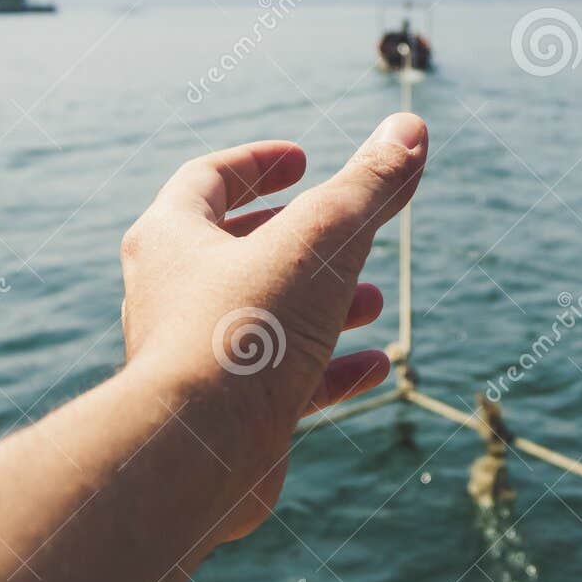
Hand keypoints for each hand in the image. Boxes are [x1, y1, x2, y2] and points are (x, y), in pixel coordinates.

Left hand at [118, 112, 426, 540]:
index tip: (305, 160)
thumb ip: (368, 184)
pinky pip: (279, 387)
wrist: (199, 455)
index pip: (207, 179)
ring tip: (373, 298)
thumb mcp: (322, 240)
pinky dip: (329, 371)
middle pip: (232, 249)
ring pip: (261, 319)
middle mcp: (170, 296)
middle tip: (347, 230)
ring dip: (320, 304)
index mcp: (170, 239)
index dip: (258, 163)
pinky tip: (376, 367)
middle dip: (300, 238)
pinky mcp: (223, 421)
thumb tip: (411, 126)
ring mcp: (194, 361)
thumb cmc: (246, 332)